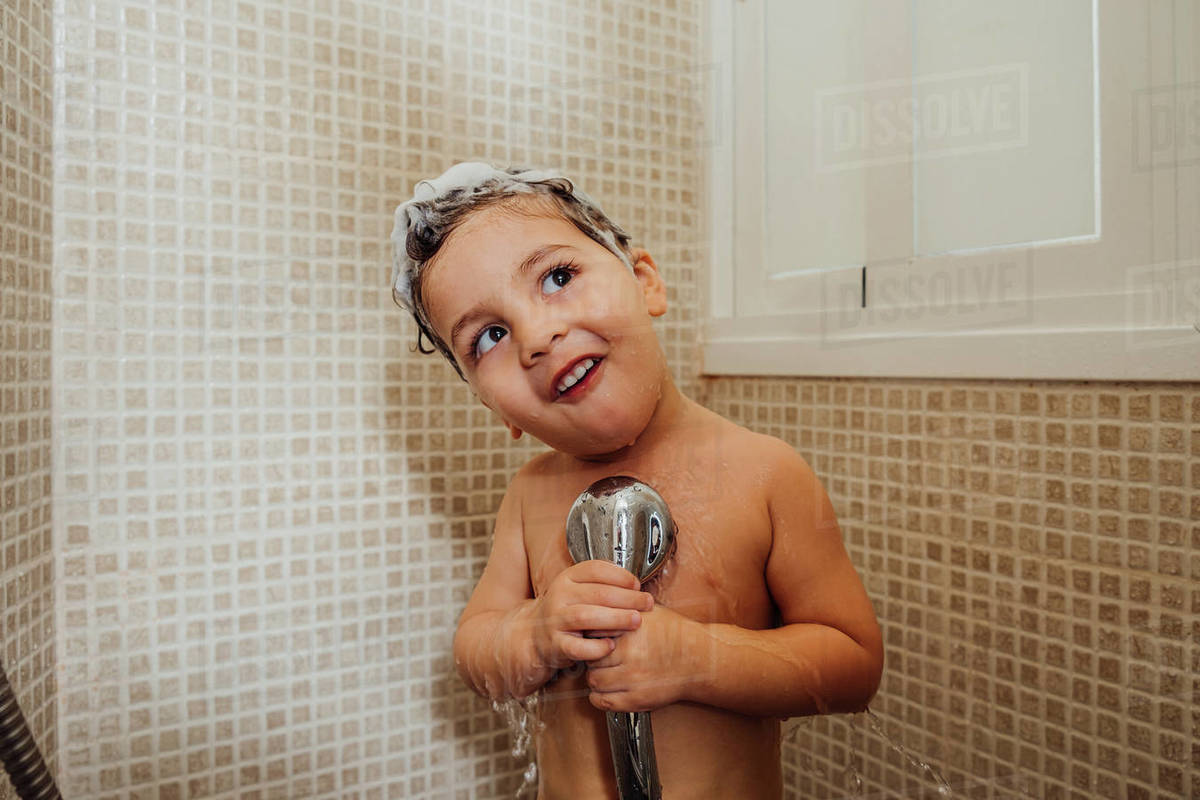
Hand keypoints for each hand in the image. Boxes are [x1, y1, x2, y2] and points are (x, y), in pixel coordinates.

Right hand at [529, 560, 655, 670]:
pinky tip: (611, 646)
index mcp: (567, 578)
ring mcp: (555, 620)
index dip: (620, 575)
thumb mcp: (578, 589)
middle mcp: (559, 596)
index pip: (595, 569)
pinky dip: (596, 648)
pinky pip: (577, 647)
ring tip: (636, 621)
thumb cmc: (567, 611)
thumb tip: (636, 586)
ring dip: (615, 619)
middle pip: (597, 593)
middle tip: (647, 603)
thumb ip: (602, 584)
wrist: (536, 635)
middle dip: (627, 598)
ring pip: (586, 616)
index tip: (637, 584)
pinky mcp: (556, 645)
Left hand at [585, 605, 704, 712]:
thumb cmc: (675, 634)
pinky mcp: (636, 700)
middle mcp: (630, 655)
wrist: (700, 660)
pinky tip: (608, 687)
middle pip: (591, 656)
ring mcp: (632, 679)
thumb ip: (622, 610)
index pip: (593, 632)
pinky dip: (599, 696)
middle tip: (603, 654)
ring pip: (593, 680)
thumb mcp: (649, 612)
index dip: (592, 634)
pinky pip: (602, 701)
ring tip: (608, 670)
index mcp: (630, 630)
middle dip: (594, 655)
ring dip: (597, 676)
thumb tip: (597, 607)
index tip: (596, 636)